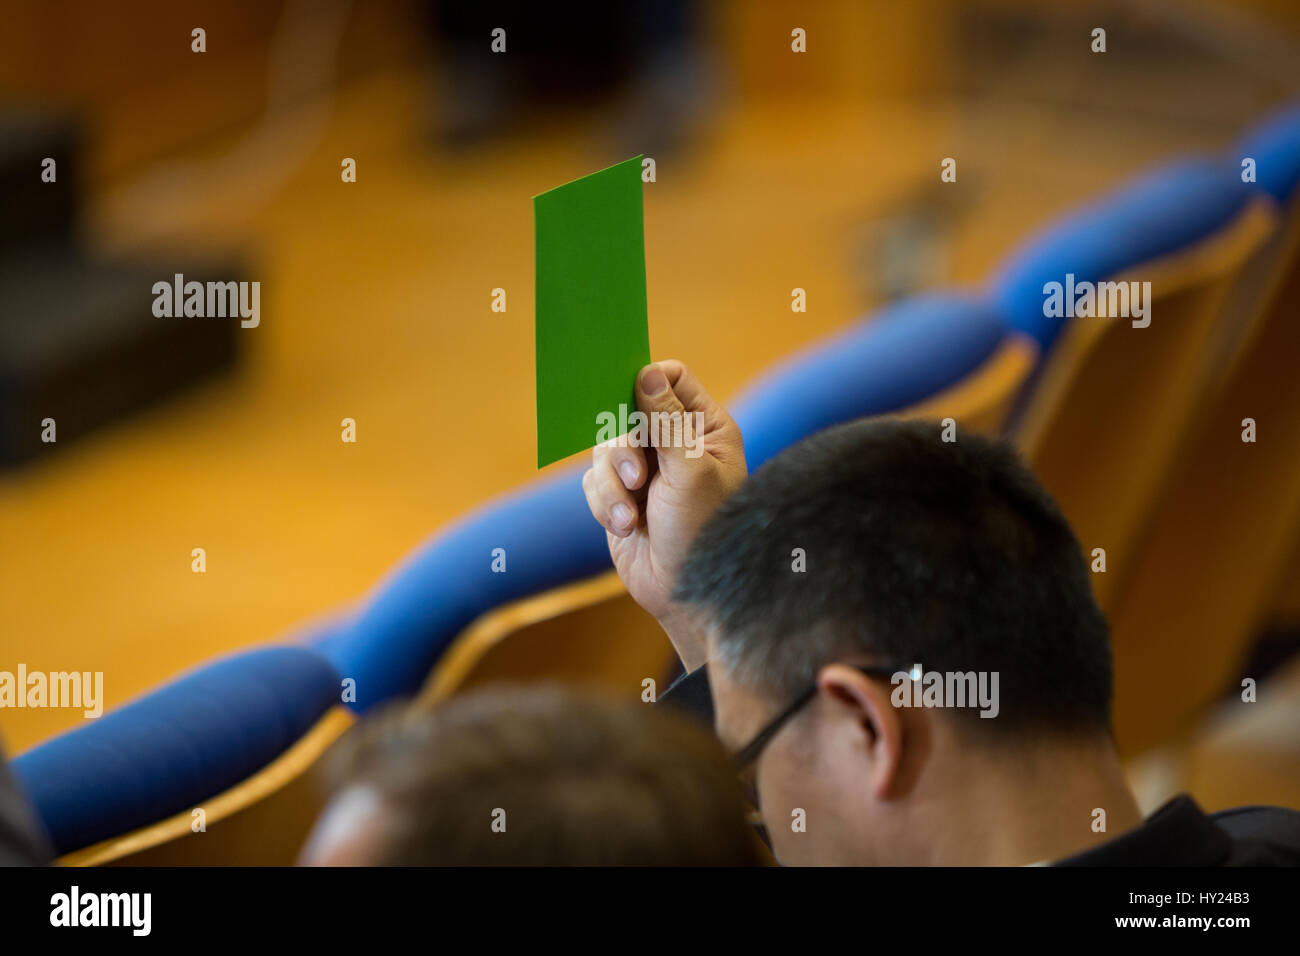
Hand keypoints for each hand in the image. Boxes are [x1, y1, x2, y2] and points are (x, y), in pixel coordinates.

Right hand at [582, 361, 746, 669]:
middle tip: (637, 479)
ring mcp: (646, 469)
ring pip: (604, 448)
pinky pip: (593, 481)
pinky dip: (605, 505)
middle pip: (626, 411)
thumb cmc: (703, 530)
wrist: (688, 593)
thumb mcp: (689, 471)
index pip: (672, 379)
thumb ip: (665, 421)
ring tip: (632, 519)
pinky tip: (627, 530)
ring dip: (613, 487)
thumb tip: (645, 373)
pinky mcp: (620, 495)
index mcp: (705, 428)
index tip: (632, 400)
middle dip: (624, 449)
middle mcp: (675, 442)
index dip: (647, 382)